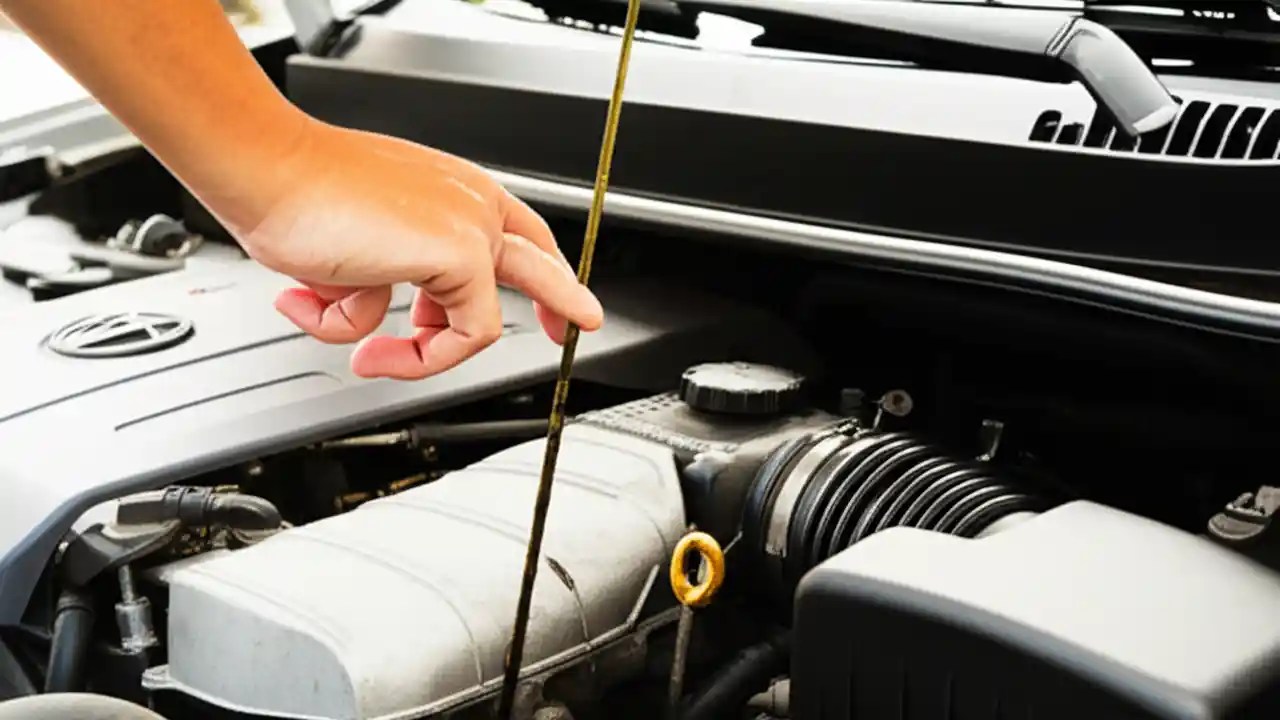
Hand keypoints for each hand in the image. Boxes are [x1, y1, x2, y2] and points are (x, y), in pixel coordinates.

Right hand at [230, 120, 603, 379]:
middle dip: (563, 301)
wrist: (267, 172)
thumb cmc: (294, 197)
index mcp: (446, 190)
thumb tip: (369, 314)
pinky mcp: (467, 254)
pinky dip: (413, 358)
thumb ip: (377, 278)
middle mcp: (467, 203)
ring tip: (368, 357)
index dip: (533, 269)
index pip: (511, 231)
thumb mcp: (349, 246)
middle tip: (578, 326)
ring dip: (414, 352)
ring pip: (481, 318)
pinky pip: (465, 336)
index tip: (547, 300)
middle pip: (540, 260)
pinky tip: (366, 351)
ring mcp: (472, 227)